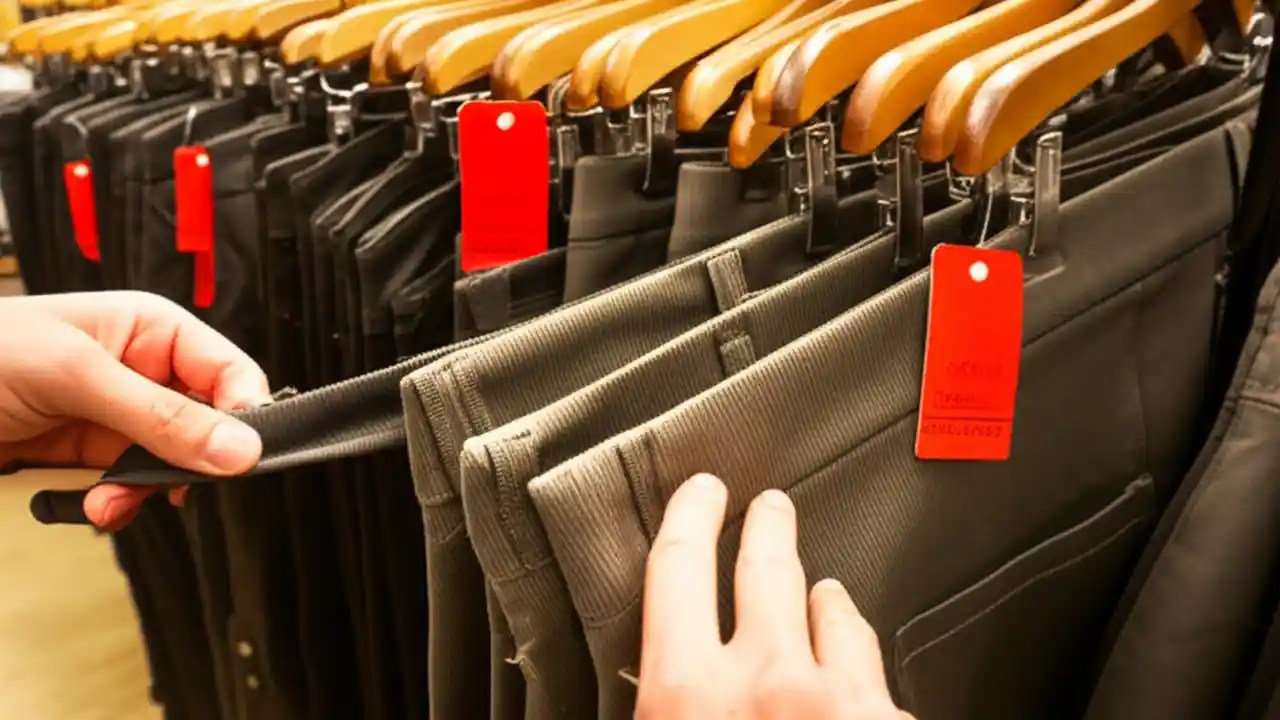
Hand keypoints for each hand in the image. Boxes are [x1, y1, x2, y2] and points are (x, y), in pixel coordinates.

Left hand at [0, 291, 269, 530]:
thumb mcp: (77, 377)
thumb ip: (162, 417)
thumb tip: (240, 447)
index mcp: (154, 328)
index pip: (230, 374)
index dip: (242, 417)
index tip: (236, 460)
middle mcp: (145, 368)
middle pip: (208, 425)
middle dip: (186, 464)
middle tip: (167, 488)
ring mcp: (120, 413)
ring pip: (171, 463)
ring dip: (147, 491)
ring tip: (112, 501)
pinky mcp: (92, 451)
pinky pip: (132, 483)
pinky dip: (120, 503)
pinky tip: (96, 506)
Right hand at [636, 474, 912, 719]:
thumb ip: (663, 701)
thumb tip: (659, 685)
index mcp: (687, 693)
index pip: (680, 570)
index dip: (691, 519)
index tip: (701, 494)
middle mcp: (767, 684)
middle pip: (768, 571)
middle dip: (770, 528)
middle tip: (772, 505)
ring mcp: (840, 703)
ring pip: (837, 617)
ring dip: (826, 600)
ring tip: (826, 591)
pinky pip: (880, 671)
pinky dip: (862, 658)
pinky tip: (863, 660)